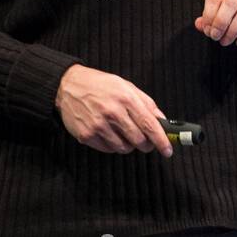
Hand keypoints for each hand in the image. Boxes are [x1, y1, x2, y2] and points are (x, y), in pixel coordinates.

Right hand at [55, 64, 174, 157]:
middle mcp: (112, 112)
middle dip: (146, 144)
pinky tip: (109, 133)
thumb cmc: (100, 85)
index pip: (149, 125)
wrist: (68, 86)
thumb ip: (147, 104)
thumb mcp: (127, 86)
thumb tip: (162, 121)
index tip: (167, 150)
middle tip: (145, 141)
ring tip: (122, 132)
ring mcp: (98, 125)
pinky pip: (109, 150)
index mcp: (126, 98)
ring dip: (129, 144)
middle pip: (139, 140)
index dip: (161, 141)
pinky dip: (113, 145)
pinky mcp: (86, 135)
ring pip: (124, 148)